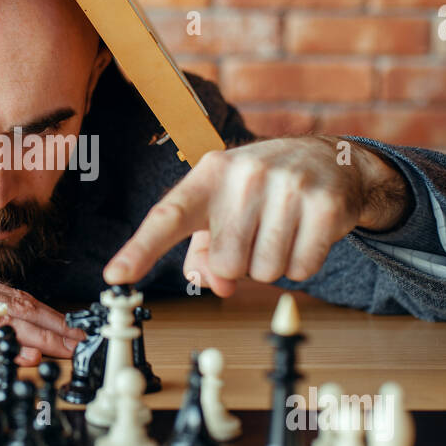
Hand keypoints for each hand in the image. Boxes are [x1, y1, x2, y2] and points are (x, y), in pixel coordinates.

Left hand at [103, 136, 408, 296]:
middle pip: (228, 264)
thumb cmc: (263, 191)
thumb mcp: (224, 210)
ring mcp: (286, 186)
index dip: (139, 249)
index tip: (115, 275)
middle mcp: (244, 175)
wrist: (330, 161)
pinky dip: (304, 264)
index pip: (168, 216)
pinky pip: (301, 270)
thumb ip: (206, 252)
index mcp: (208, 175)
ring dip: (275, 264)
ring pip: (266, 272)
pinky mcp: (323, 204)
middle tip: (259, 233)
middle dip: (243, 263)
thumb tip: (217, 284)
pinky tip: (307, 232)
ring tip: (283, 229)